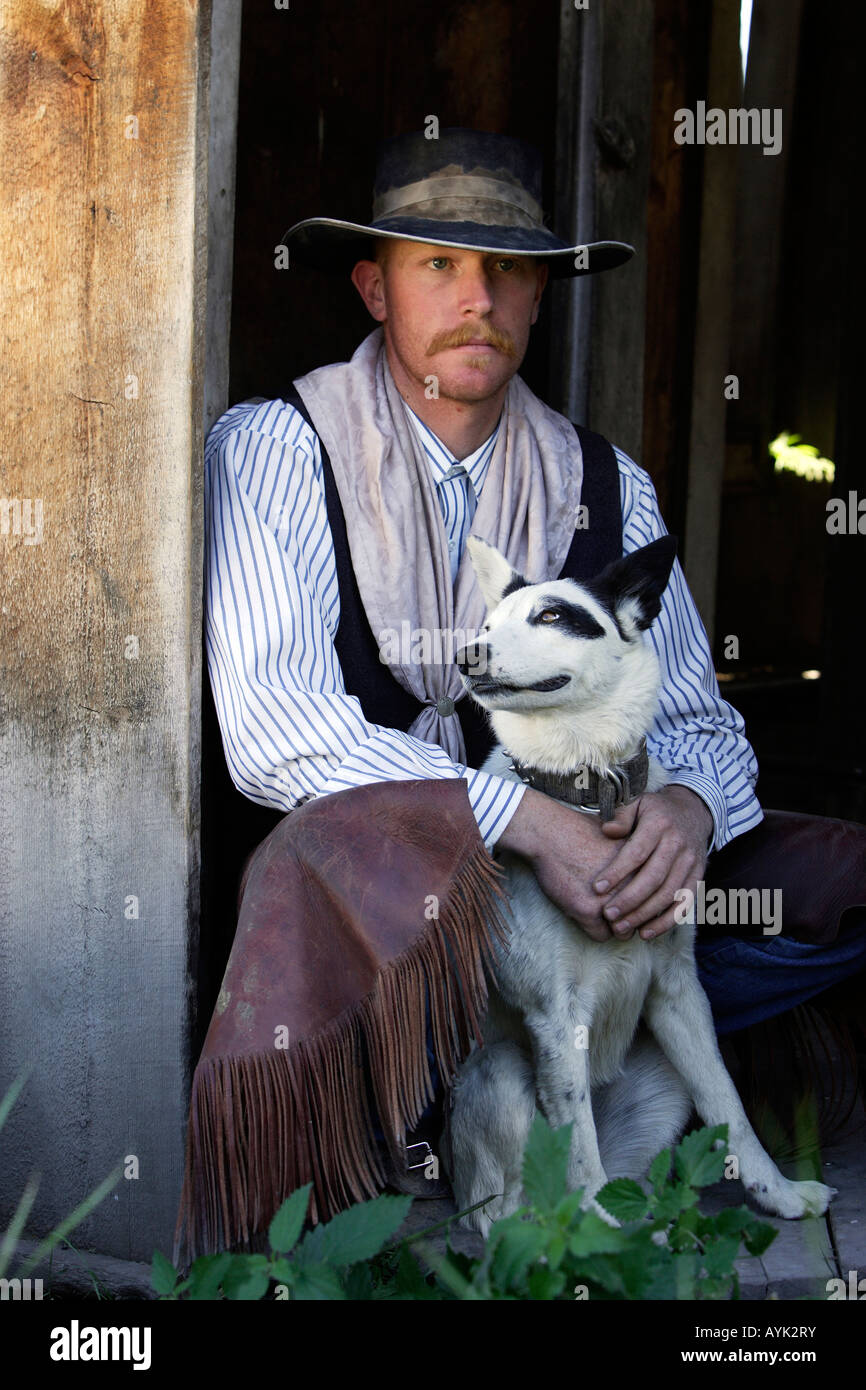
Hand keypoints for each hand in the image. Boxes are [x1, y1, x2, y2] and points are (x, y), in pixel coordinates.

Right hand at [497, 788, 637, 940]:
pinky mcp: (588, 910)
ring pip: (623, 932)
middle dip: (630, 918)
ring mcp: (611, 900)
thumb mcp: (619, 840)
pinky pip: (601, 936)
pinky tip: (583, 912)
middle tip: (615, 911)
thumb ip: (636, 860)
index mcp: (644, 867)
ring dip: (614, 927)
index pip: (656, 900)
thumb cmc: (581, 833)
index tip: (631, 902)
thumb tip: (644, 878)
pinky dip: (593, 929)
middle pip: (642, 918)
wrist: (550, 832)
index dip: (644, 902)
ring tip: (601, 914)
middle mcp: (632, 885)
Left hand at [591, 785, 712, 940]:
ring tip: (621, 927)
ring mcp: (690, 862)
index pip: (637, 852)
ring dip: (645, 915)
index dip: (617, 872)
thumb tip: (607, 831)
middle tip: (608, 915)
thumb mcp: (637, 803)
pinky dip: (667, 922)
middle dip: (629, 900)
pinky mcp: (697, 876)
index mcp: (659, 824)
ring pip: (669, 894)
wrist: (693, 811)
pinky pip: (684, 903)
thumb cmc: (654, 811)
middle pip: (654, 878)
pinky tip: (646, 933)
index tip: (597, 888)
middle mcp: (678, 844)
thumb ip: (621, 816)